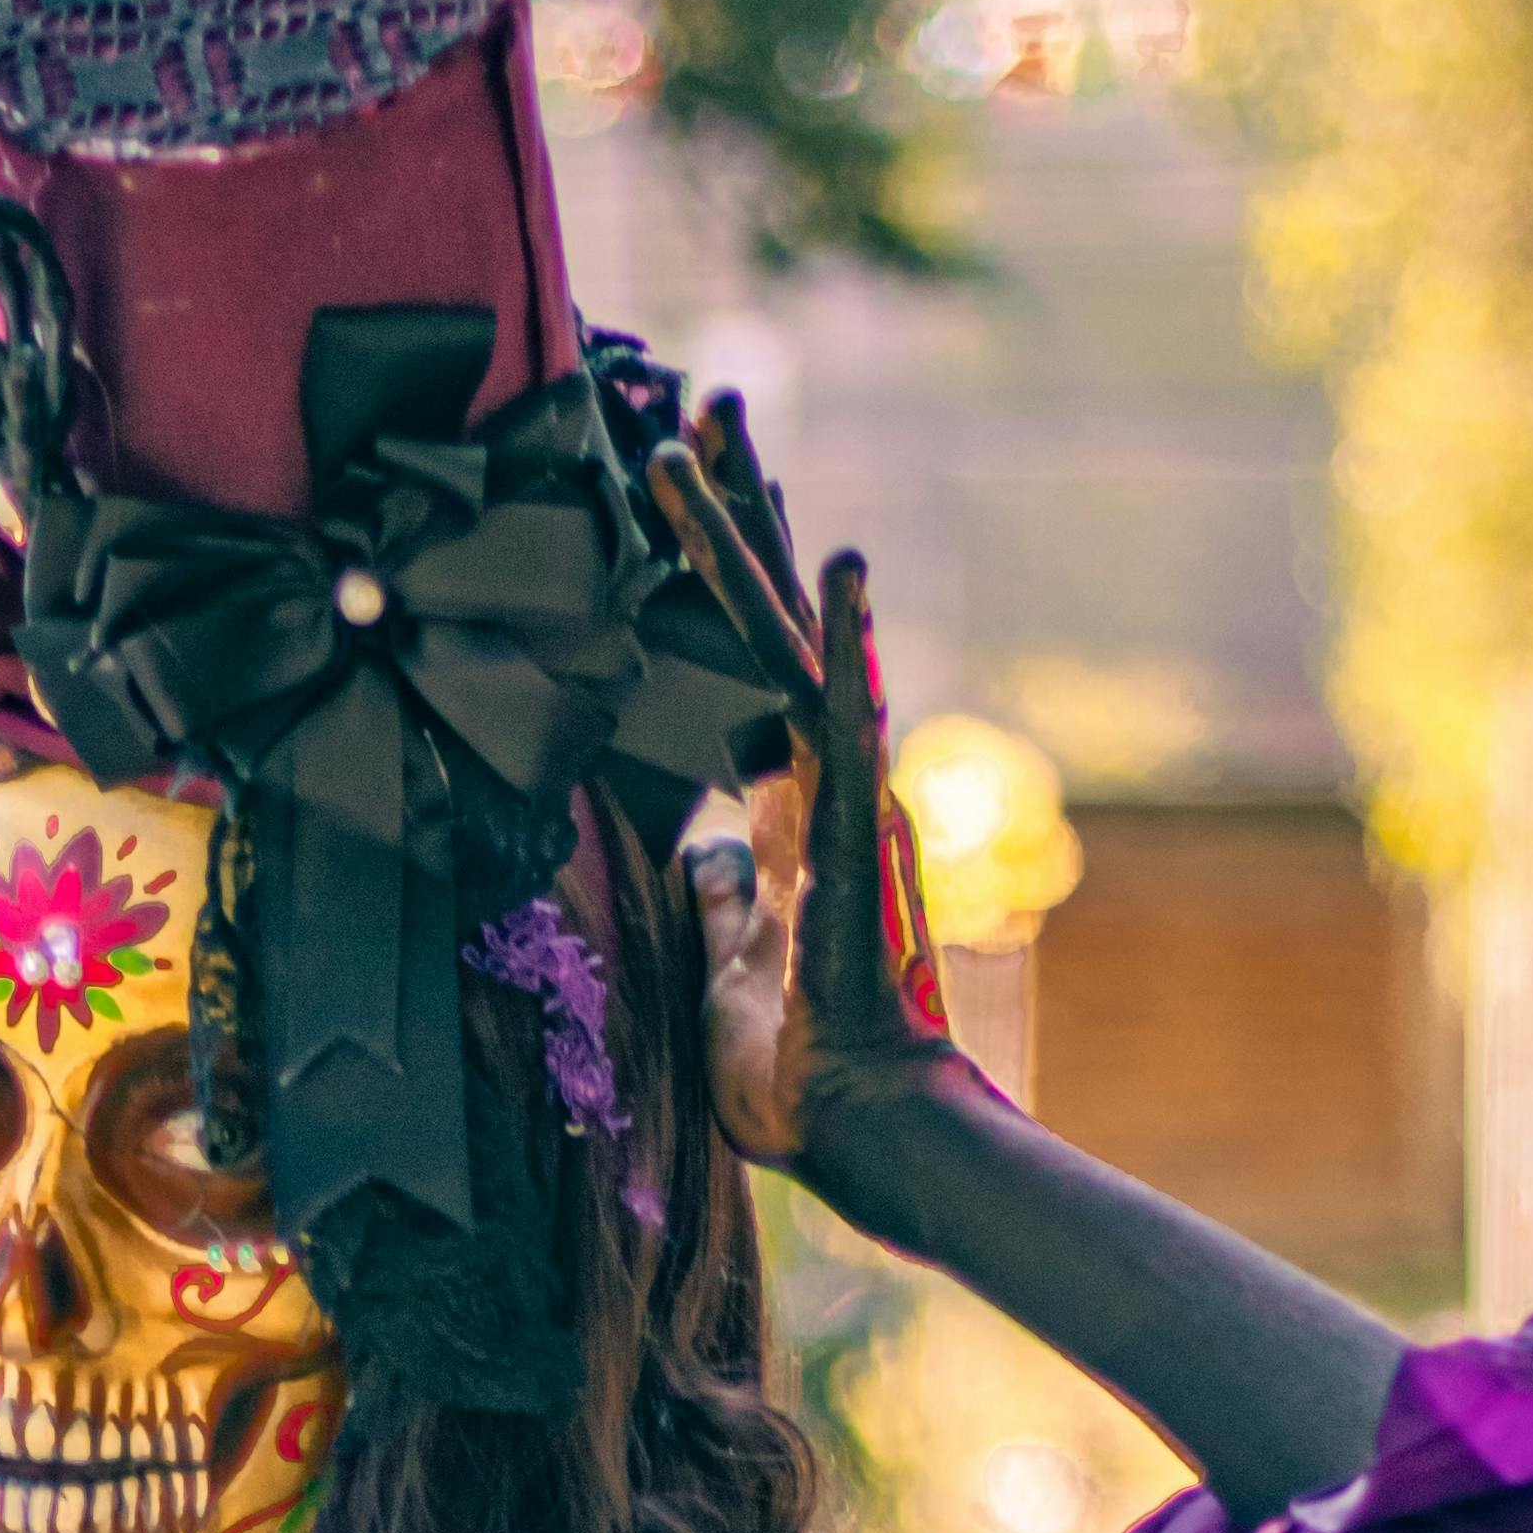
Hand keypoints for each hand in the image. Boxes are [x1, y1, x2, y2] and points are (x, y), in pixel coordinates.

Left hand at [654, 469, 960, 1216]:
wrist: (856, 1128)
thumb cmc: (795, 1069)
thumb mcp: (718, 967)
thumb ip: (708, 899)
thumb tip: (690, 847)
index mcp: (779, 811)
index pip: (730, 668)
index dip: (704, 585)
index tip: (675, 495)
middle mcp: (813, 781)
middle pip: (758, 623)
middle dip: (729, 517)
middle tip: (698, 404)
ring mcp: (836, 796)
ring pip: (780, 644)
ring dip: (745, 541)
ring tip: (711, 437)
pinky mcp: (851, 831)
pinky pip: (843, 720)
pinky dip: (838, 642)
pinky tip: (835, 562)